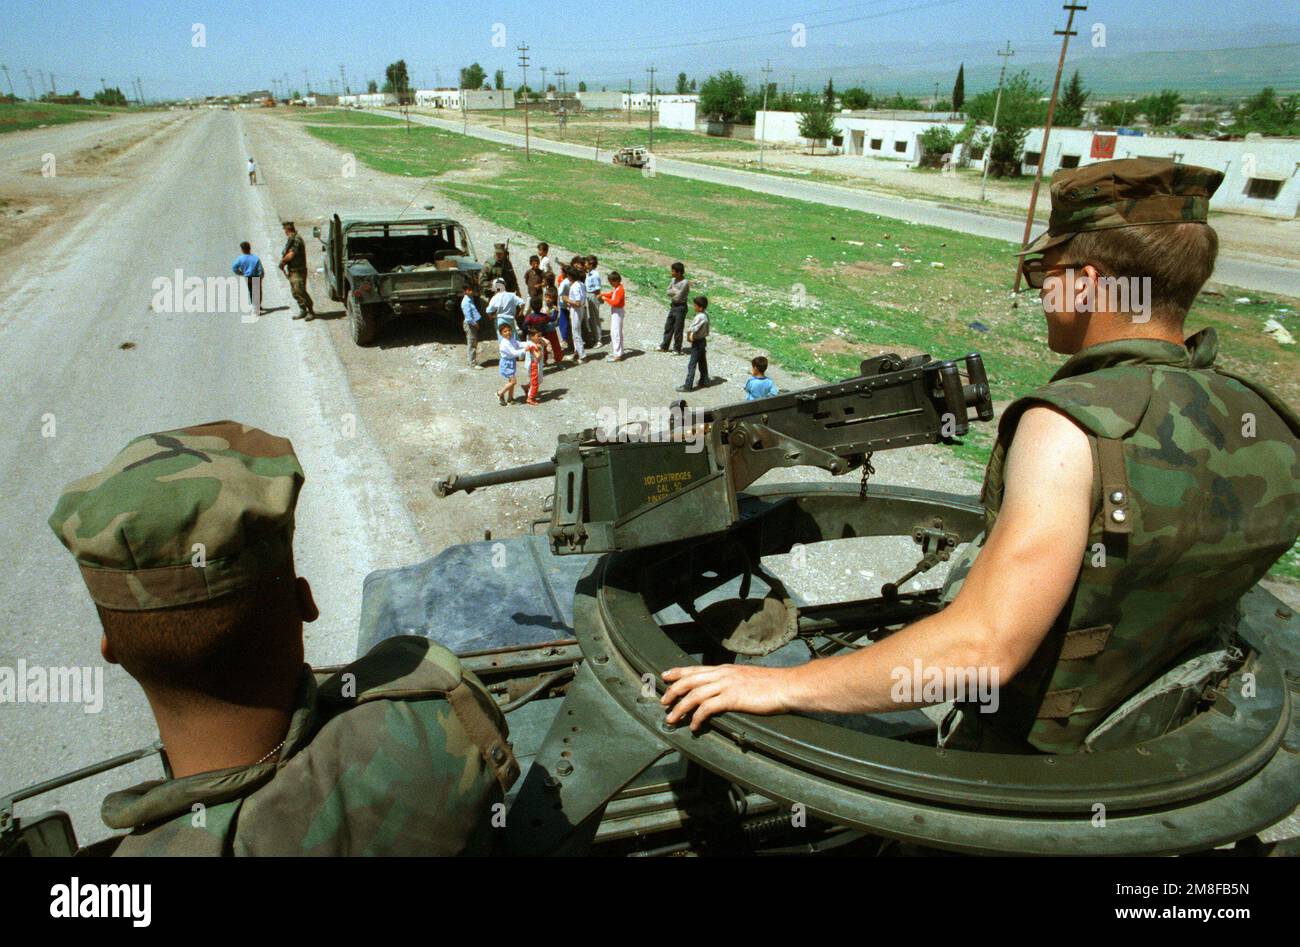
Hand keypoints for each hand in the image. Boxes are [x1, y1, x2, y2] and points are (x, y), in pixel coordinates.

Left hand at [661, 663, 794, 731]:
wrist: (787, 686)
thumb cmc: (772, 685)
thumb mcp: (747, 678)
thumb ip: (733, 682)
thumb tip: (724, 691)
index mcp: (725, 669)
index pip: (696, 669)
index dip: (678, 672)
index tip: (665, 676)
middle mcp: (723, 674)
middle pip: (690, 680)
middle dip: (673, 691)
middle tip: (663, 702)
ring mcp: (727, 685)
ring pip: (694, 695)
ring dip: (680, 708)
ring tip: (673, 719)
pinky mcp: (732, 698)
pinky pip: (707, 708)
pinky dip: (697, 718)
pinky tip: (694, 726)